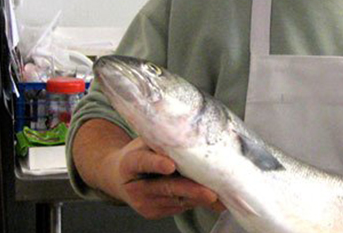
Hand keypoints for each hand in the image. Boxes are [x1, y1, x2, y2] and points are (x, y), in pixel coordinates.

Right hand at [106, 138, 225, 218]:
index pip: (143, 162)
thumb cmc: (139, 154)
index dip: (156, 164)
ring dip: (200, 197)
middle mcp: (136, 188)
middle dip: (191, 190)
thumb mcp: (146, 142)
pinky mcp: (154, 213)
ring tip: (221, 194)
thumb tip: (191, 129)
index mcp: (130, 163)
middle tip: (211, 193)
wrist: (120, 177)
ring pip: (177, 200)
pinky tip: (212, 197)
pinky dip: (197, 201)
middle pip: (166, 188)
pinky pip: (180, 207)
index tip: (170, 165)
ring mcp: (145, 204)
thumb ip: (163, 139)